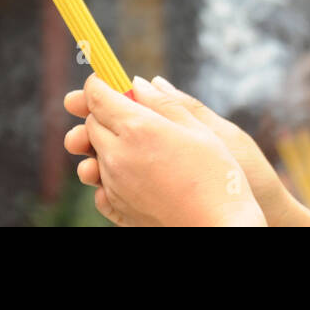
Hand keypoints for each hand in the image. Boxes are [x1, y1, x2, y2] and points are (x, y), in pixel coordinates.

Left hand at [62, 74, 265, 225]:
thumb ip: (164, 103)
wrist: (217, 226)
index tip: (108, 82)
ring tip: (137, 148)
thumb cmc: (216, 174)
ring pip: (93, 155)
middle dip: (104, 114)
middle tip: (130, 114)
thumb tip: (138, 84)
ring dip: (106, 146)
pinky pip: (100, 187)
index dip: (99, 84)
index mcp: (138, 128)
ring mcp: (113, 184)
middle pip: (91, 124)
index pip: (97, 96)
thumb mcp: (198, 129)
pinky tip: (136, 176)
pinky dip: (110, 177)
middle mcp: (118, 155)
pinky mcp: (116, 208)